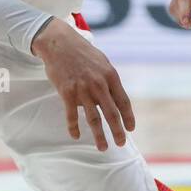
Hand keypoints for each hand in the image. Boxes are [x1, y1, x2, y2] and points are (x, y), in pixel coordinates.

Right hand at [32, 18, 134, 150]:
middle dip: (118, 131)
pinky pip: (71, 115)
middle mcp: (99, 84)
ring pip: (93, 118)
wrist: (59, 43)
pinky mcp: (67, 92)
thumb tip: (113, 99)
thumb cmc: (82, 52)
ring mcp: (82, 89)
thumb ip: (109, 80)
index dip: (128, 117)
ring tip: (103, 147)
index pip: (123, 102)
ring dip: (99, 135)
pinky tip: (76, 136)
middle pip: (111, 113)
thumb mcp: (102, 62)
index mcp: (110, 76)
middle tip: (121, 143)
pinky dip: (74, 127)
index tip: (131, 129)